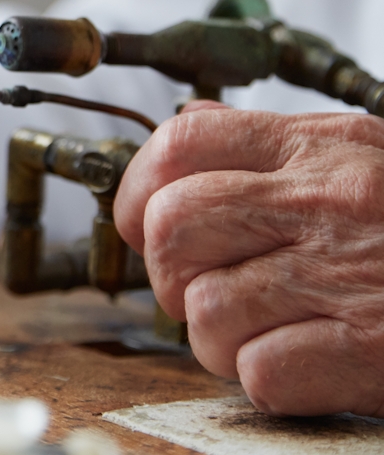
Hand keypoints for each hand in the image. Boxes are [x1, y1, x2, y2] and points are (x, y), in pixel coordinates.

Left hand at [114, 101, 383, 415]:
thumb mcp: (360, 153)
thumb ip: (269, 143)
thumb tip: (188, 121)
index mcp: (318, 148)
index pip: (180, 143)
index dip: (139, 188)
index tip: (144, 223)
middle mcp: (326, 202)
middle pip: (173, 227)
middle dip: (168, 272)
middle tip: (202, 288)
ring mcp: (346, 274)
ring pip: (203, 310)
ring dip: (217, 337)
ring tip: (265, 329)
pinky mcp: (370, 348)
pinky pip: (258, 370)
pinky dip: (268, 379)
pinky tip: (306, 361)